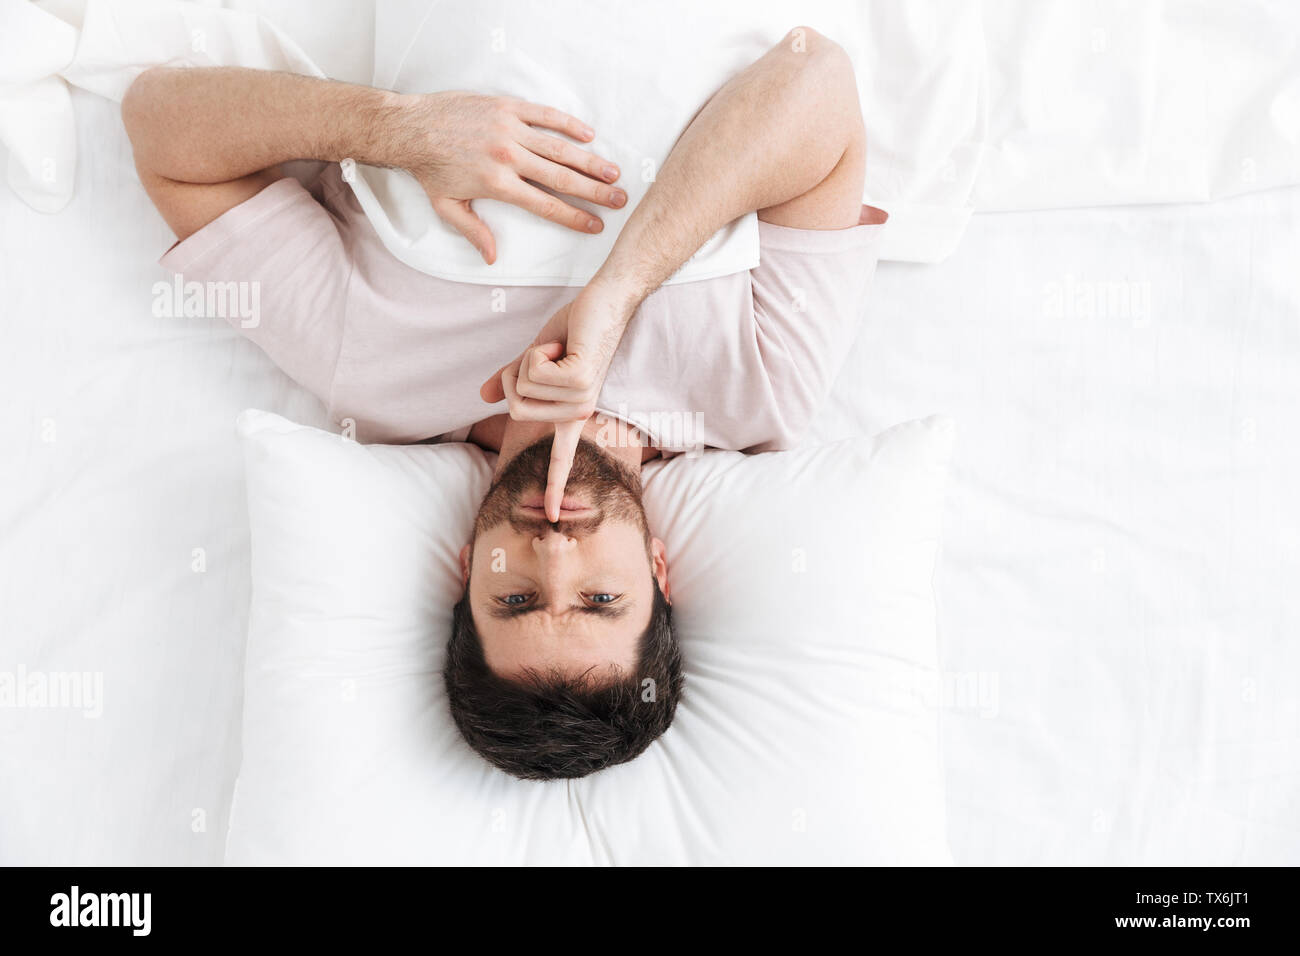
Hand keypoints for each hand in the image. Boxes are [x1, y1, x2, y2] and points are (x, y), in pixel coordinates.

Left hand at [394, 92, 626, 262]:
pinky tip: (588, 135)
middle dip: (594, 191)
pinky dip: (568, 125)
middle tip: (619, 199)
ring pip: (559, 148)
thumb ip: (473, 231)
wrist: (409, 128)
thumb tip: (492, 258)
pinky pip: (545, 115)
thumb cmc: (428, 169)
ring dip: (590, 161)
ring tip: (614, 172)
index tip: (596, 225)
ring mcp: (509, 129)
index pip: (546, 205)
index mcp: (497, 185)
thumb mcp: (447, 207)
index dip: (574, 217)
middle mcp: (508, 157)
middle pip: (562, 178)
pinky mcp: (506, 107)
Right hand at [480, 284, 635, 519]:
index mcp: (572, 414)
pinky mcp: (581, 382)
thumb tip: (482, 398)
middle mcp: (580, 412)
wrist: (604, 301)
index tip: (554, 517)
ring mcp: (582, 399)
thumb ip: (511, 379)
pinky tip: (564, 344)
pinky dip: (538, 351)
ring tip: (559, 348)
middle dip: (516, 374)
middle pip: (516, 407)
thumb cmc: (574, 327)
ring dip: (529, 359)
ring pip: (522, 389)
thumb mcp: (535, 358)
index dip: (556, 487)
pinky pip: (532, 373)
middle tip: (547, 353)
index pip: (562, 457)